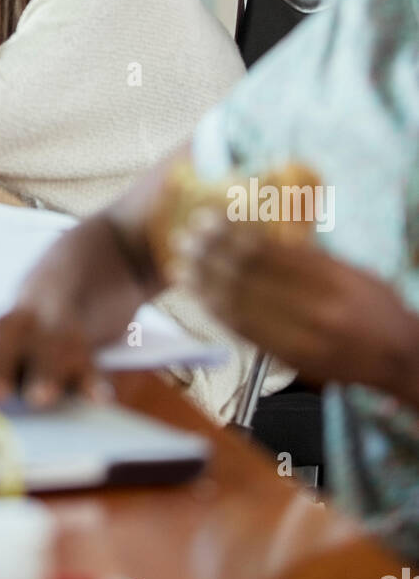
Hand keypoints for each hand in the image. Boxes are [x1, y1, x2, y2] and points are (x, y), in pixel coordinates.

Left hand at [0, 216, 149, 404]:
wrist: (94, 261)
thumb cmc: (33, 315)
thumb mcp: (1, 320)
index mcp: (3, 322)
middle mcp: (28, 323)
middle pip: (9, 340)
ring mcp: (60, 330)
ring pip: (50, 352)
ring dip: (45, 374)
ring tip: (40, 396)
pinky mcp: (90, 344)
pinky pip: (92, 365)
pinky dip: (95, 382)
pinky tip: (99, 399)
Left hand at [174, 216, 418, 395]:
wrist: (401, 360)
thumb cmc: (378, 309)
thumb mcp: (352, 272)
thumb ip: (311, 257)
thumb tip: (266, 234)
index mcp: (330, 281)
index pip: (271, 253)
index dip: (234, 235)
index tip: (209, 218)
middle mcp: (314, 310)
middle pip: (250, 278)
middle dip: (212, 256)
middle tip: (186, 238)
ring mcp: (301, 338)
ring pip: (242, 308)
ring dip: (206, 285)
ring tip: (182, 267)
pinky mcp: (292, 359)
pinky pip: (247, 334)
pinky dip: (220, 315)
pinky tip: (201, 300)